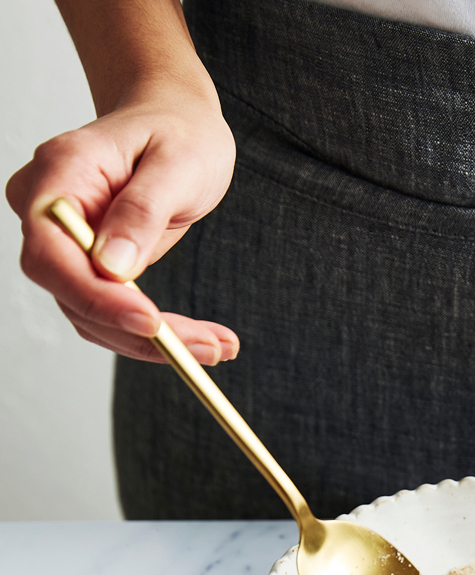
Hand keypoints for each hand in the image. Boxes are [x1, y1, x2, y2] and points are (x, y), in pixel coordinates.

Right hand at [6, 86, 236, 364]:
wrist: (176, 122)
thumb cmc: (178, 130)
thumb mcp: (177, 162)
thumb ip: (142, 210)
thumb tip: (112, 267)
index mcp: (60, 174)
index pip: (51, 253)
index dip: (95, 296)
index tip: (149, 322)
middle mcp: (49, 213)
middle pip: (72, 294)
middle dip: (138, 332)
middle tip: (209, 348)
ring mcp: (67, 246)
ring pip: (95, 317)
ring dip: (157, 343)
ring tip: (220, 345)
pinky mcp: (92, 270)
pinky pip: (115, 315)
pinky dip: (160, 335)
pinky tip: (207, 339)